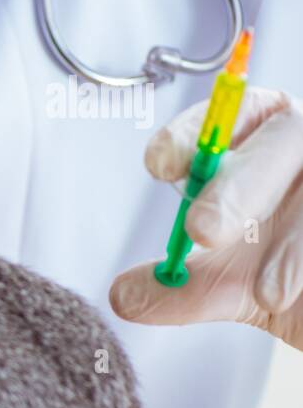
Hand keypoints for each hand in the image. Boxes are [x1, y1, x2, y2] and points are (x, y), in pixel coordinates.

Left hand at [111, 88, 302, 348]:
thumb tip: (122, 296)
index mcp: (268, 141)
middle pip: (285, 138)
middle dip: (239, 185)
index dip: (197, 132)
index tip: (161, 165)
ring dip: (294, 243)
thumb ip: (177, 291)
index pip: (234, 111)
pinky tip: (294, 293)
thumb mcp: (229, 288)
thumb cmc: (284, 278)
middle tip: (203, 230)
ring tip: (268, 292)